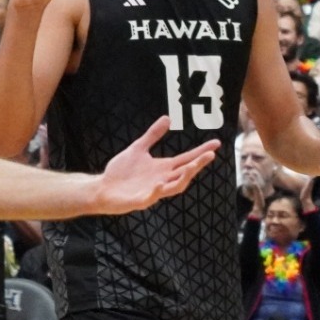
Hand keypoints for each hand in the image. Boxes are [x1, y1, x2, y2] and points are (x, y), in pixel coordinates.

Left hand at [94, 119, 222, 213]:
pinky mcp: (141, 200)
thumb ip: (152, 135)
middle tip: (210, 154)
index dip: (201, 152)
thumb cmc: (121, 171)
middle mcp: (162, 179)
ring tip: (192, 166)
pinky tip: (158, 183)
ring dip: (185, 177)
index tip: (216, 143)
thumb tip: (167, 118)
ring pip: (175, 187)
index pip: (186, 159)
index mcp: (163, 168)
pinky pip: (152, 197)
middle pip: (185, 172)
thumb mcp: (138, 148)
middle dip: (198, 164)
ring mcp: (153, 191)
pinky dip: (157, 191)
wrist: (103, 188)